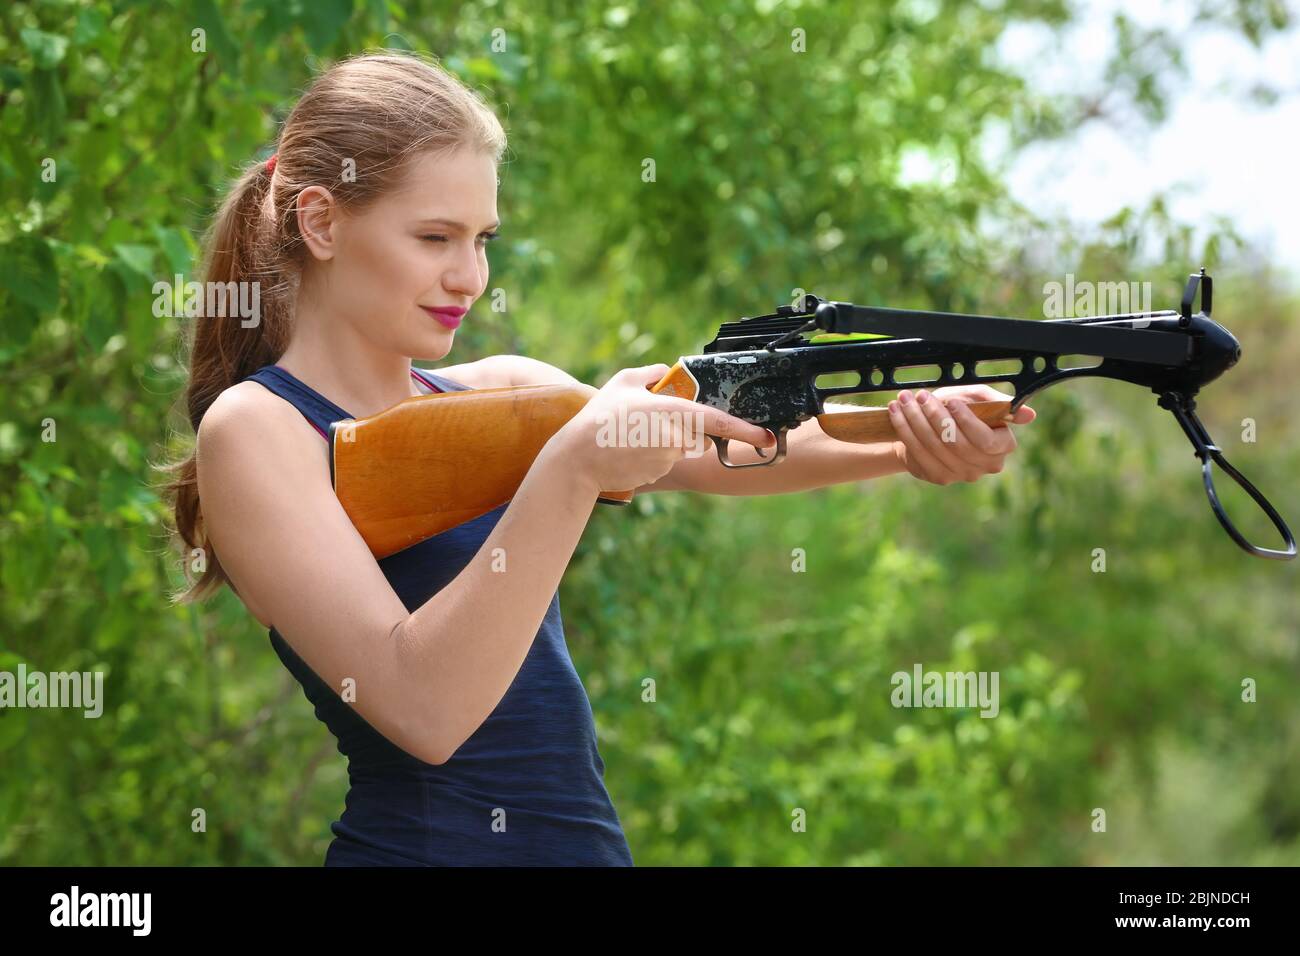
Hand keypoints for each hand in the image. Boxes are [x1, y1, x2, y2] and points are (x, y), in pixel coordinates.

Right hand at [547, 364, 775, 492]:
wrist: (578, 460)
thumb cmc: (599, 418)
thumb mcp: (622, 382)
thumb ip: (650, 373)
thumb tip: (665, 370)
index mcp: (673, 412)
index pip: (718, 421)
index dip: (745, 430)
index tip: (766, 437)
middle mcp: (676, 437)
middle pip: (698, 434)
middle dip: (685, 428)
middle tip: (648, 423)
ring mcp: (668, 459)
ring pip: (679, 447)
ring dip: (664, 440)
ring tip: (631, 434)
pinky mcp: (658, 473)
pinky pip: (663, 461)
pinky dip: (651, 455)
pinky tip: (628, 450)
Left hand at [887, 384, 1035, 485]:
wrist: (929, 426)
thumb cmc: (957, 409)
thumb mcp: (977, 398)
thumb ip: (997, 402)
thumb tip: (1029, 415)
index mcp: (1002, 445)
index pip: (986, 441)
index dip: (967, 422)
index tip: (951, 402)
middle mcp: (985, 465)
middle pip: (957, 444)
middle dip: (935, 417)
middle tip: (919, 396)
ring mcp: (962, 475)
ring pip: (935, 448)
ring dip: (915, 421)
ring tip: (904, 400)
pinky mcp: (939, 477)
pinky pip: (919, 454)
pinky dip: (904, 430)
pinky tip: (896, 413)